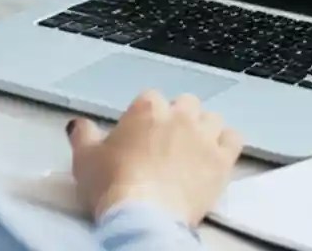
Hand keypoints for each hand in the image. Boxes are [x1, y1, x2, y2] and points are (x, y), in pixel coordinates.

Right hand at [67, 90, 243, 226]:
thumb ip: (83, 135)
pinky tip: (217, 154)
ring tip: (194, 148)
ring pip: (212, 118)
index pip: (150, 98)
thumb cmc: (113, 184)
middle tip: (167, 141)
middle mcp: (179, 116)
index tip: (140, 133)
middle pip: (185, 103)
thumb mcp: (85, 159)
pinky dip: (227, 143)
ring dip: (204, 128)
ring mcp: (203, 136)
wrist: (143, 214)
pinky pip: (234, 139)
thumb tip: (78, 125)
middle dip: (178, 117)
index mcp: (146, 108)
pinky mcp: (222, 160)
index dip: (145, 115)